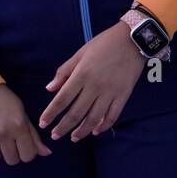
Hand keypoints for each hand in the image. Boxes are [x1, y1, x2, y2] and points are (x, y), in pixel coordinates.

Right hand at [0, 83, 51, 164]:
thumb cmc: (5, 100)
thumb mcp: (23, 114)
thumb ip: (33, 135)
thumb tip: (47, 153)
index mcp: (19, 126)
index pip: (28, 156)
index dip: (26, 153)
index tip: (22, 146)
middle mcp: (3, 133)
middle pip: (11, 160)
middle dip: (11, 153)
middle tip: (8, 142)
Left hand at [39, 20, 145, 140]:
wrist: (133, 40)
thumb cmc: (104, 44)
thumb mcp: (80, 53)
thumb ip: (64, 71)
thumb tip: (49, 89)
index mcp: (81, 75)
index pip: (62, 99)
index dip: (51, 113)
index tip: (43, 123)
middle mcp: (94, 87)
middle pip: (76, 113)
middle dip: (63, 127)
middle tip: (55, 136)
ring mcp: (110, 92)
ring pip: (94, 118)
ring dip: (82, 131)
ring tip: (74, 138)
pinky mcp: (124, 95)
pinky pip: (113, 115)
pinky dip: (104, 126)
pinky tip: (96, 131)